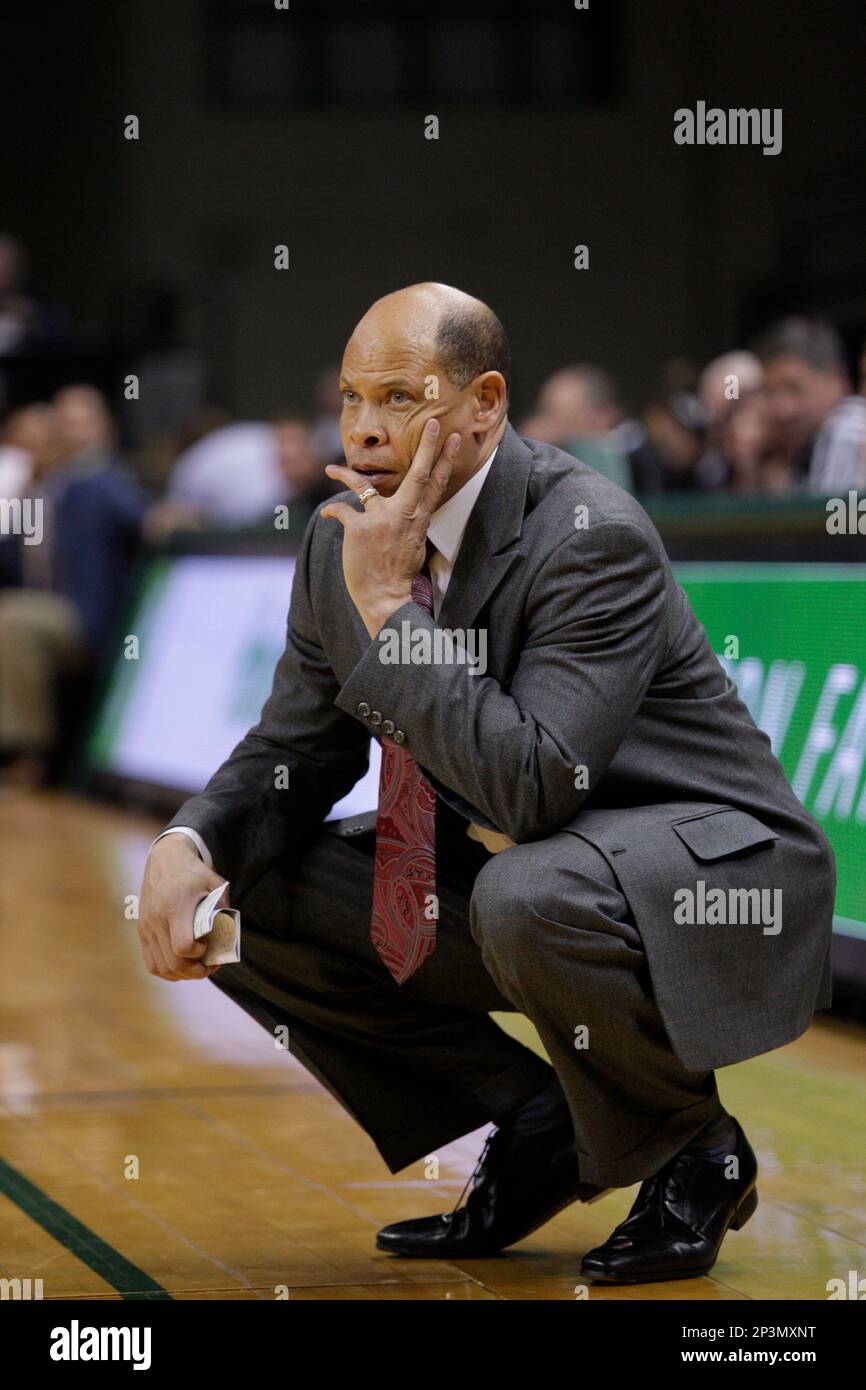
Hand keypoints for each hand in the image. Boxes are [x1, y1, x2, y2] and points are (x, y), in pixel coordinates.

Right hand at [138, 834, 226, 981]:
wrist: (165, 859)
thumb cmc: (194, 873)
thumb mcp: (215, 883)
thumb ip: (223, 908)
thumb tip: (228, 935)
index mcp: (176, 907)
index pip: (183, 947)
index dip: (199, 954)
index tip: (208, 945)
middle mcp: (157, 919)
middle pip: (173, 963)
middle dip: (195, 972)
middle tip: (209, 967)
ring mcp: (147, 927)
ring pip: (160, 967)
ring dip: (181, 975)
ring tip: (196, 968)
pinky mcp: (142, 931)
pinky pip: (150, 963)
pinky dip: (166, 971)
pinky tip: (180, 967)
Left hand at [321, 418, 460, 636]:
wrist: (384, 597)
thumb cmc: (398, 574)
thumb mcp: (414, 544)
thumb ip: (410, 521)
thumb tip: (409, 510)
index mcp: (419, 519)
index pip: (436, 484)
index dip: (444, 459)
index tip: (451, 437)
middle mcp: (403, 514)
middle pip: (418, 475)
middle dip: (426, 447)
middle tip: (431, 422)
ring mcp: (381, 519)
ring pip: (362, 486)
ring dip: (344, 475)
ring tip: (331, 468)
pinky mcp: (359, 528)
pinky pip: (341, 512)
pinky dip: (333, 513)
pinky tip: (329, 515)